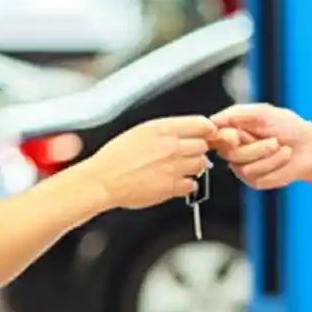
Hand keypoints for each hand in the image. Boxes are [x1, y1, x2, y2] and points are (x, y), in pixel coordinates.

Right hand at [78, 116, 216, 209]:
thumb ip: (166, 129)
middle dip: (198, 148)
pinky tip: (175, 180)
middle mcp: (172, 147)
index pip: (201, 124)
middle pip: (204, 145)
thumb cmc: (115, 157)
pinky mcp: (172, 187)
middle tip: (188, 152)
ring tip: (180, 166)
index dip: (207, 129)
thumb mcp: (140, 130)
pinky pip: (192, 184)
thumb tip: (185, 130)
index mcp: (163, 129)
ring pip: (202, 164)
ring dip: (194, 165)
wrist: (104, 180)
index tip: (207, 133)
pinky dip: (187, 183)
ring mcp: (174, 168)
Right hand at [209, 103, 311, 189]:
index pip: (215, 136)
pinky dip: (275, 165)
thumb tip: (212, 120)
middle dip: (254, 146)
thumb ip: (235, 114)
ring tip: (281, 148)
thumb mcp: (262, 112)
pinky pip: (257, 176)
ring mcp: (245, 167)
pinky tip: (284, 159)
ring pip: (243, 166)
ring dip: (268, 155)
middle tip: (274, 140)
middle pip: (228, 152)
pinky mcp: (256, 181)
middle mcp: (237, 150)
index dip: (223, 136)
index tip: (236, 135)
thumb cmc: (291, 128)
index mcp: (235, 131)